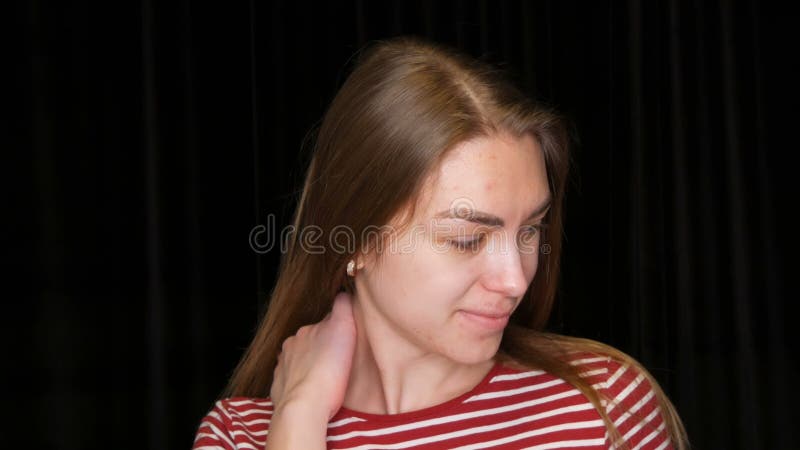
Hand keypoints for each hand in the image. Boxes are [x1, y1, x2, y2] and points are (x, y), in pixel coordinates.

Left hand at [270, 291, 356, 420]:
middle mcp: (290, 346)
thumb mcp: (342, 329)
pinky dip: (299, 382)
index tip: (345, 338)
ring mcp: (282, 368)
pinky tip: (311, 390)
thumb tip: (343, 294)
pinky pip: (291, 381)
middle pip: (309, 342)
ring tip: (324, 377)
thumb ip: (342, 307)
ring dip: (309, 365)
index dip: (335, 329)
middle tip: (337, 359)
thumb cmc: (328, 371)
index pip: (323, 324)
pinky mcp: (279, 389)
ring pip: (298, 361)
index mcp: (304, 332)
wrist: (304, 407)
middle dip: (320, 347)